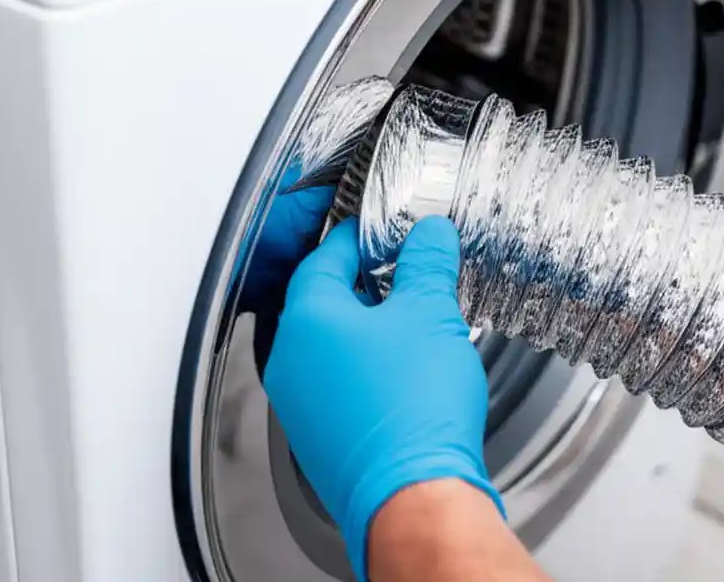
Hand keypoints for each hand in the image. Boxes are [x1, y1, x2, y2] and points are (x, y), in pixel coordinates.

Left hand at [263, 215, 500, 580]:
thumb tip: (428, 235)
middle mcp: (292, 362)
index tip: (374, 231)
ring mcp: (301, 405)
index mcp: (308, 321)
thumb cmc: (414, 411)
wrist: (413, 493)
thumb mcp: (431, 313)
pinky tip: (402, 374)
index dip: (353, 239)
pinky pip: (336, 387)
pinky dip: (363, 370)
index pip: (322, 259)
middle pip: (322, 304)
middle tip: (400, 272)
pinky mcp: (321, 437)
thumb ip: (426, 264)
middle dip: (363, 285)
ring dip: (365, 331)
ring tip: (410, 324)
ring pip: (329, 349)